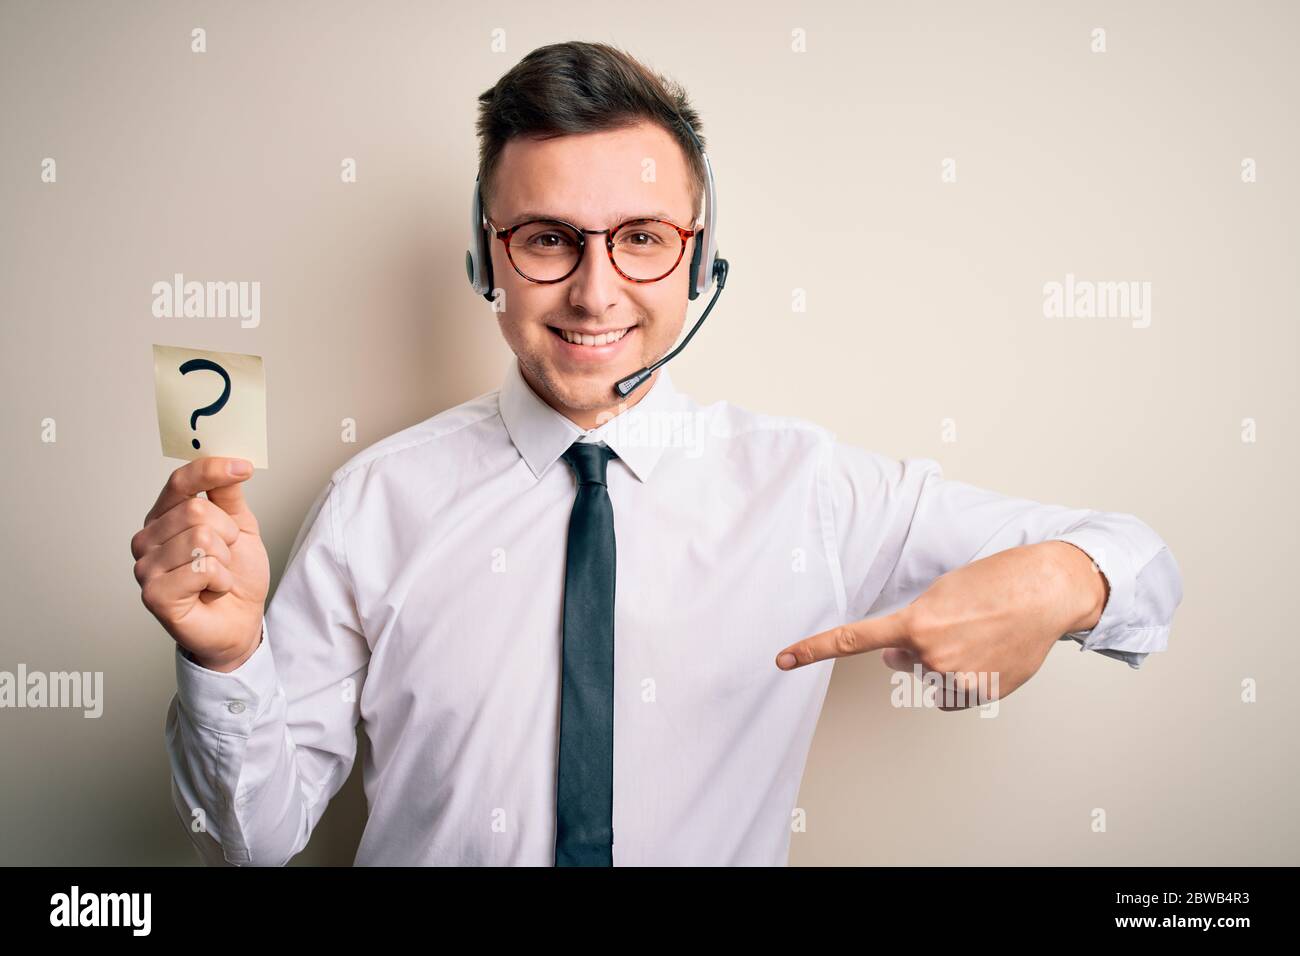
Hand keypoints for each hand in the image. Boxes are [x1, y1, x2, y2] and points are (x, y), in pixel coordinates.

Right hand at [132, 457, 269, 671]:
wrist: (240, 621)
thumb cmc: (235, 576)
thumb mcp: (240, 527)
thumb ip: (228, 495)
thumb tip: (231, 462)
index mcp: (163, 517)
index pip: (180, 481)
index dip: (212, 470)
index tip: (244, 468)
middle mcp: (147, 539)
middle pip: (196, 509)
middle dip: (227, 533)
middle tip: (225, 555)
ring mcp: (145, 567)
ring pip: (201, 538)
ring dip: (225, 559)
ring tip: (217, 575)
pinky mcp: (154, 594)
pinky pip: (202, 568)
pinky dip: (220, 580)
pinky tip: (212, 591)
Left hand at [774, 541, 1107, 708]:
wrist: (1046, 591)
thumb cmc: (995, 584)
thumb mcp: (941, 593)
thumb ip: (910, 626)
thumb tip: (892, 659)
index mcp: (916, 623)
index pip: (853, 639)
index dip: (814, 649)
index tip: (782, 660)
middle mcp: (932, 654)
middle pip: (903, 662)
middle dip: (918, 648)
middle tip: (956, 623)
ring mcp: (957, 678)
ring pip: (931, 678)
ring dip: (947, 663)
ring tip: (980, 636)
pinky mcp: (981, 693)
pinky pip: (954, 695)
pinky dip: (966, 682)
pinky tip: (988, 658)